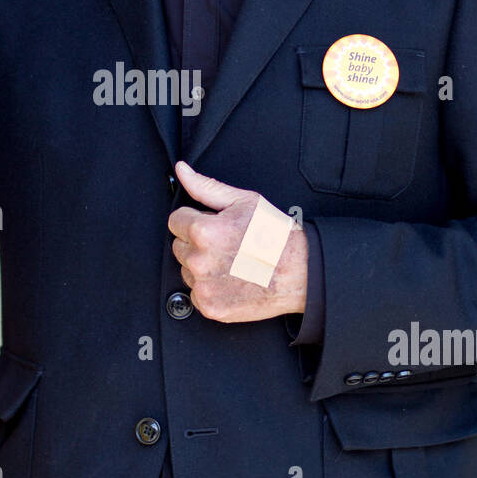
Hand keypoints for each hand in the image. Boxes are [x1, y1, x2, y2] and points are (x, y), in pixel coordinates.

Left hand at [168, 160, 306, 321]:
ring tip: (231, 262)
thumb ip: (206, 186)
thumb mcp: (244, 201)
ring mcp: (204, 287)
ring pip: (186, 270)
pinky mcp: (210, 307)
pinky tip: (231, 280)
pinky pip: (196, 293)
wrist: (301, 273)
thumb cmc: (276, 236)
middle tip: (227, 244)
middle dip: (197, 243)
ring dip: (202, 266)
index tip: (214, 225)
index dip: (195, 220)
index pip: (176, 221)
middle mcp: (199, 261)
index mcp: (203, 232)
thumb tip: (182, 170)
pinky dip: (209, 288)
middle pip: (179, 246)